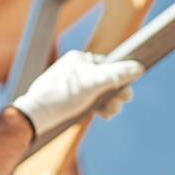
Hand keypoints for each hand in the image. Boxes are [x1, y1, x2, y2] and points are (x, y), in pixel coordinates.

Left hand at [10, 49, 144, 138]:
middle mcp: (76, 70)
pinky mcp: (69, 100)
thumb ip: (117, 75)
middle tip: (121, 102)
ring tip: (111, 112)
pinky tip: (103, 115)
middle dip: (116, 93)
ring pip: (99, 93)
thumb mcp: (94, 83)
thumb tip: (138, 67)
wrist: (36, 115)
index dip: (120, 78)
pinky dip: (99, 108)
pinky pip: (90, 101)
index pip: (108, 65)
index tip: (127, 91)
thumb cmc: (63, 95)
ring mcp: (72, 86)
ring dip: (109, 103)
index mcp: (79, 59)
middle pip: (105, 80)